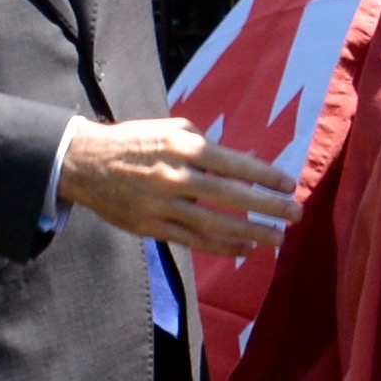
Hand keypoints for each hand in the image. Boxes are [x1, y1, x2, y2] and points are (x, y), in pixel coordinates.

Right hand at [58, 117, 297, 254]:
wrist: (85, 163)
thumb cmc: (137, 141)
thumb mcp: (173, 131)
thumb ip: (211, 145)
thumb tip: (251, 157)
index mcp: (183, 147)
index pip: (233, 163)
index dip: (265, 175)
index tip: (290, 185)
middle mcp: (174, 176)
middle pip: (229, 196)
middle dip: (267, 208)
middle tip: (296, 216)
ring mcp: (161, 205)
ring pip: (213, 225)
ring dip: (250, 234)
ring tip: (277, 239)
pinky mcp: (151, 227)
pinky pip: (192, 241)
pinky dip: (221, 246)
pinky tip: (245, 249)